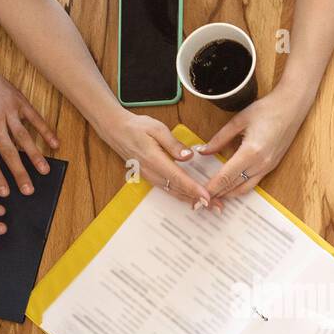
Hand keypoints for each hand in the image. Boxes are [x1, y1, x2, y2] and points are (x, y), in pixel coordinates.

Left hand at [0, 63, 58, 198]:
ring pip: (24, 137)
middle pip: (9, 151)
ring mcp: (8, 111)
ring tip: (44, 171)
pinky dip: (46, 131)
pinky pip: (35, 118)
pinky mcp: (18, 101)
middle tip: (29, 190)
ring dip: (35, 155)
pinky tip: (55, 144)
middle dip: (19, 173)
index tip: (5, 192)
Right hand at [96, 109, 210, 207]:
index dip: (193, 189)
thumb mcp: (157, 128)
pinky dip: (181, 195)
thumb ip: (173, 143)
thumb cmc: (137, 127)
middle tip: (217, 206)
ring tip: (209, 205)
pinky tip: (192, 198)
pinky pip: (168, 189)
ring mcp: (150, 177)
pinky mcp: (150, 178)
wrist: (116, 131)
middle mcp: (152, 172)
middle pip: (177, 190)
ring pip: (173, 192)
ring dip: (191, 199)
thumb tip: (189, 156)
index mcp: (154, 159)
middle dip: (197, 199)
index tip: (207, 197)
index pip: (178, 177)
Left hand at [197, 89, 308, 206]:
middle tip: (203, 200)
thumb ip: (220, 138)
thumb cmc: (267, 109)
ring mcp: (267, 167)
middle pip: (234, 185)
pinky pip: (253, 182)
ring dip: (229, 194)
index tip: (201, 194)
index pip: (226, 176)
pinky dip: (240, 188)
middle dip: (218, 194)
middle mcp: (260, 164)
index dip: (212, 187)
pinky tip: (231, 188)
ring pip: (245, 188)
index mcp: (251, 152)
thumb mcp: (239, 120)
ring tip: (215, 197)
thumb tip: (203, 151)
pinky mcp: (271, 166)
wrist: (292, 107)